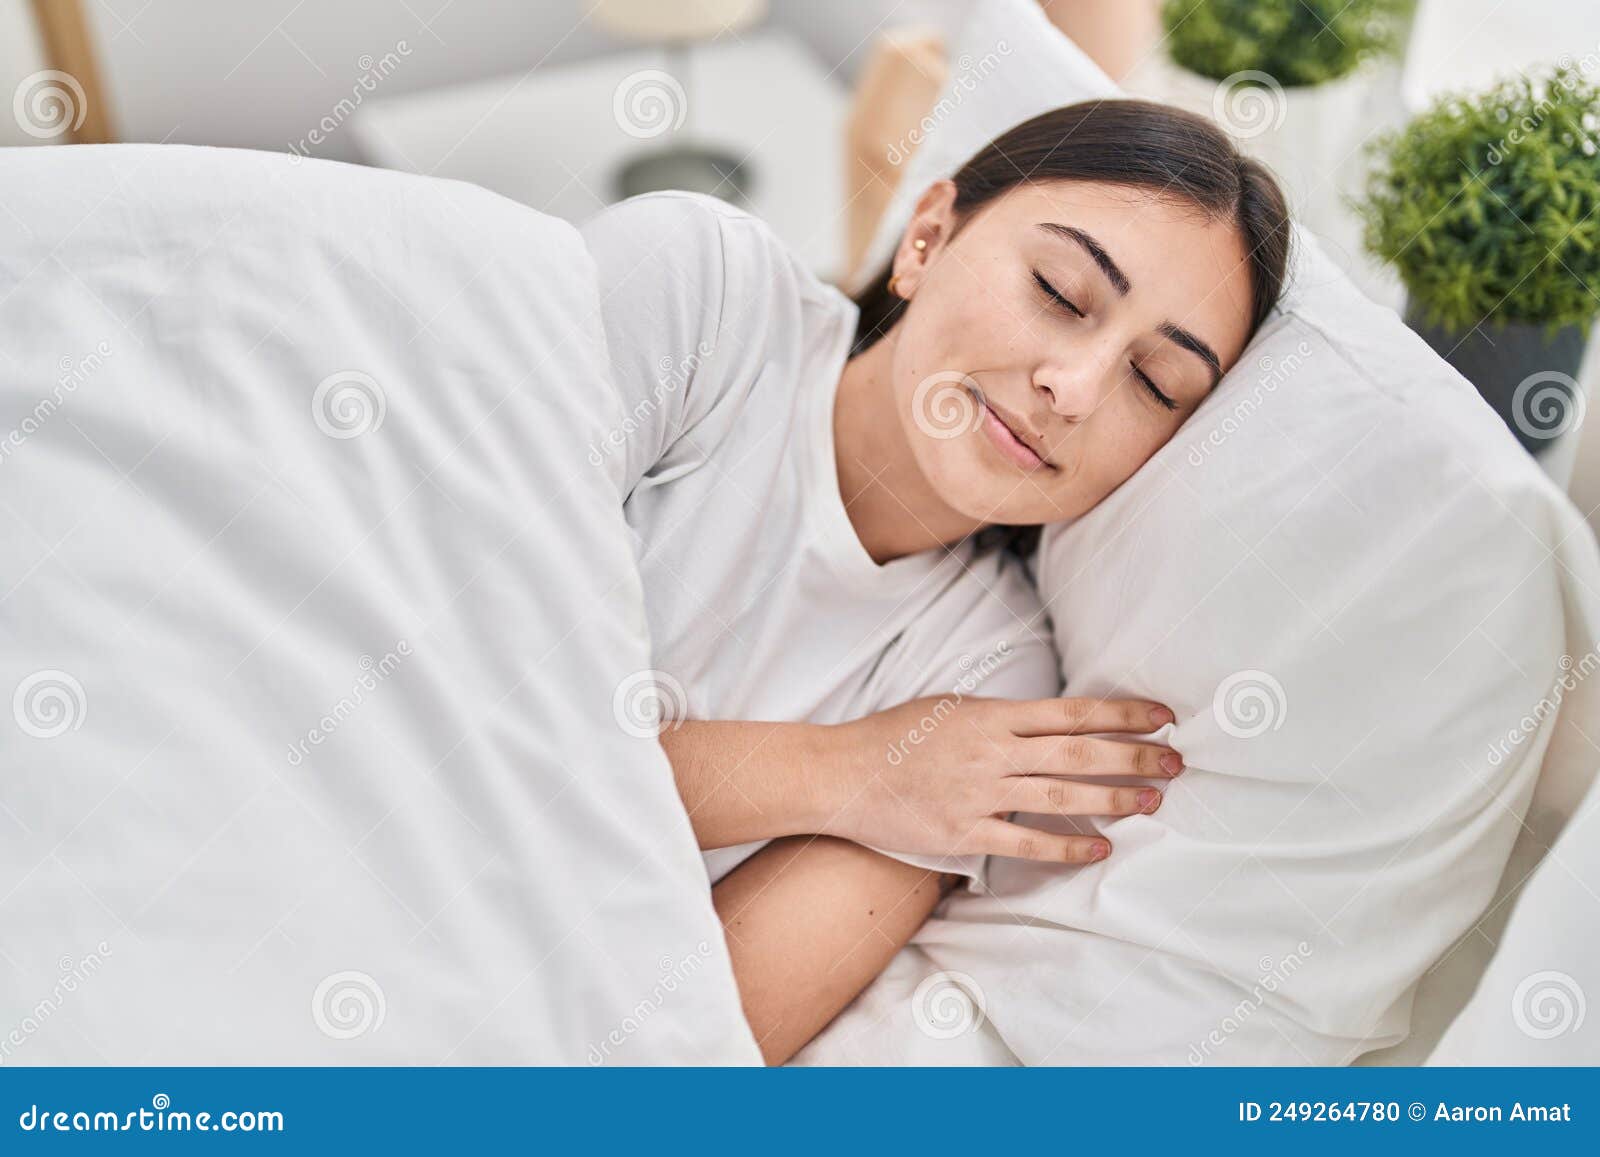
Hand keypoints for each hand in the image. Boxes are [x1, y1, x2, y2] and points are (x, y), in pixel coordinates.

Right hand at [813, 696, 1181, 863]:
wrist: (841, 774)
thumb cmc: (894, 737)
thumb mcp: (950, 707)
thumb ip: (1001, 716)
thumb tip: (1051, 722)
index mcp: (991, 715)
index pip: (1072, 712)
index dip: (1123, 713)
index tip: (1162, 715)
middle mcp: (992, 752)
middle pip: (1079, 754)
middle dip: (1135, 757)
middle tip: (1177, 762)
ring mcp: (979, 794)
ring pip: (1062, 798)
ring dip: (1114, 800)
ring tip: (1152, 801)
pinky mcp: (964, 834)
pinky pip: (1026, 843)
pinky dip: (1067, 847)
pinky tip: (1102, 848)